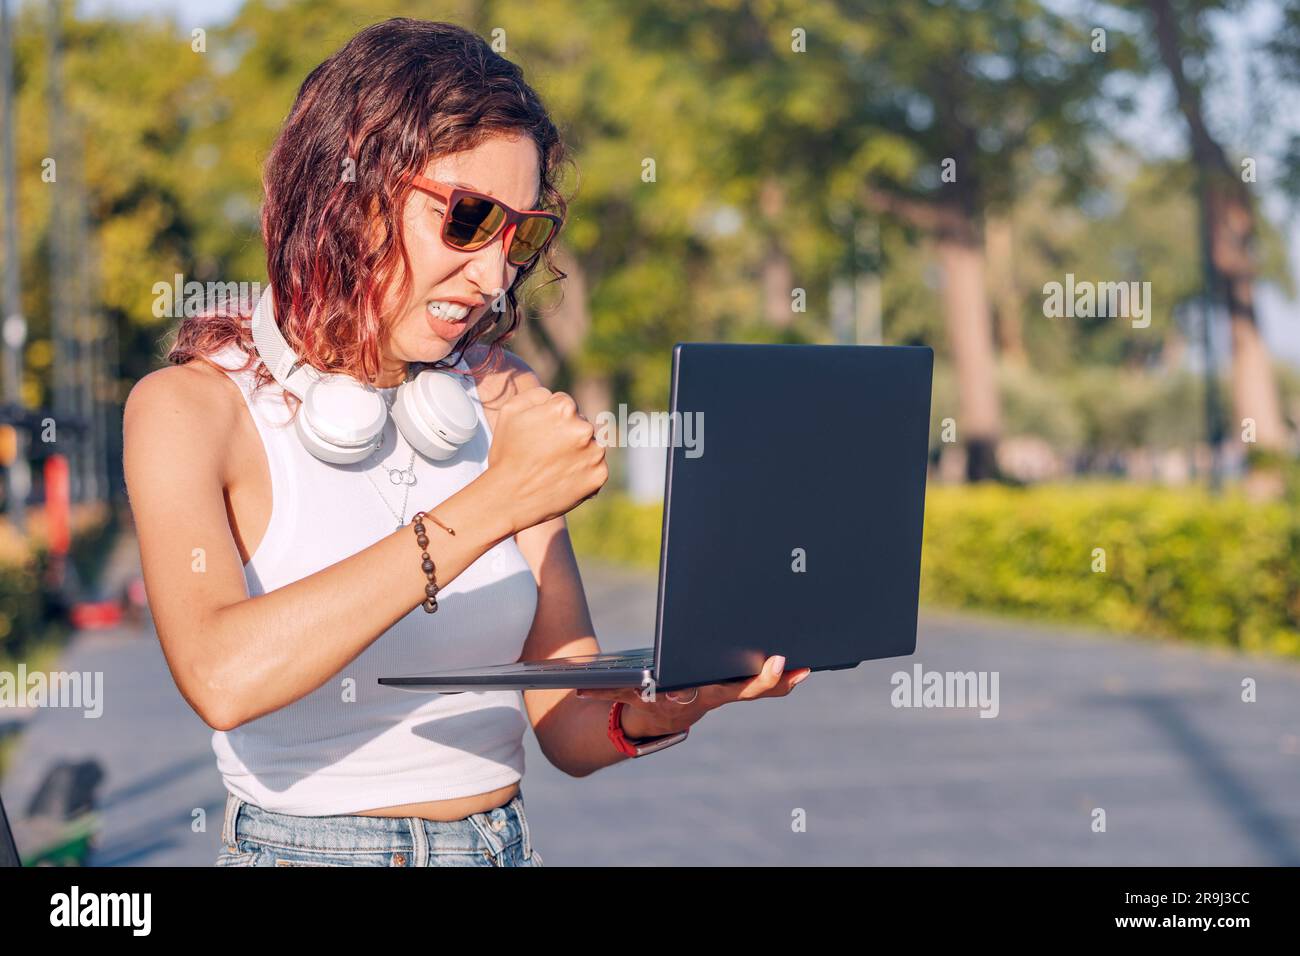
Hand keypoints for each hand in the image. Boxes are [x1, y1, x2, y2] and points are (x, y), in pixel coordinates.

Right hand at [486, 385, 607, 533]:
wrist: (509, 498)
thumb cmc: (507, 454)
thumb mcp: (510, 411)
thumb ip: (537, 394)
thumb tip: (553, 396)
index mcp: (564, 408)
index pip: (566, 405)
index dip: (550, 421)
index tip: (540, 436)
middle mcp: (585, 428)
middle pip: (581, 425)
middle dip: (567, 436)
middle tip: (546, 454)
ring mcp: (595, 453)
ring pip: (590, 446)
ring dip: (578, 453)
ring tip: (554, 468)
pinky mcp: (600, 476)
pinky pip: (596, 468)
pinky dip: (584, 473)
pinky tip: (563, 479)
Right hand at [574, 655, 812, 739]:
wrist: (647, 720)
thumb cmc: (633, 698)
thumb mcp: (618, 693)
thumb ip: (604, 689)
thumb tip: (580, 686)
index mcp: (687, 697)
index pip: (712, 691)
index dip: (736, 683)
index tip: (755, 670)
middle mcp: (711, 697)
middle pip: (743, 690)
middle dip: (766, 679)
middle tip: (784, 661)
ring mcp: (724, 694)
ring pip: (758, 688)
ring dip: (782, 678)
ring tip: (807, 663)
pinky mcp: (731, 687)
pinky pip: (760, 684)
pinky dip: (780, 676)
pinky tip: (802, 663)